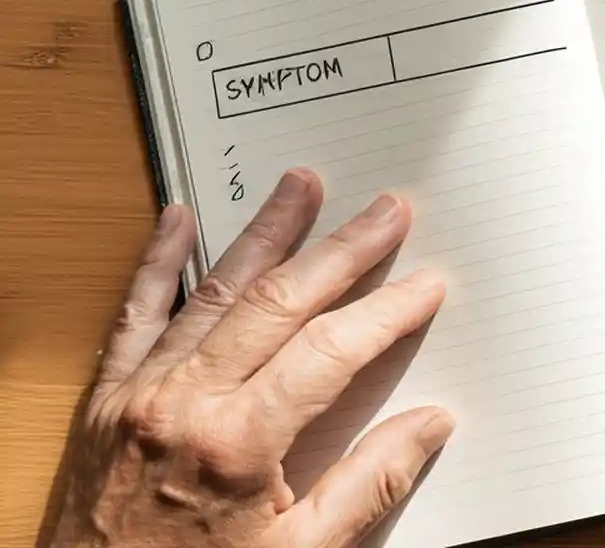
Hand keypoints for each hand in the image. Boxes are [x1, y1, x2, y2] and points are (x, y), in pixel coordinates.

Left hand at [52, 170, 452, 547]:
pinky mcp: (106, 396)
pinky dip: (157, 262)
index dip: (386, 312)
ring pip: (213, 291)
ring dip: (265, 233)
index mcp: (240, 443)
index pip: (331, 351)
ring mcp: (141, 391)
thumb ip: (368, 486)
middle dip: (342, 250)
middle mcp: (187, 401)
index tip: (426, 284)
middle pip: (279, 302)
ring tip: (302, 185)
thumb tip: (432, 424)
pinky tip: (177, 218)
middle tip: (387, 209)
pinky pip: (134, 313)